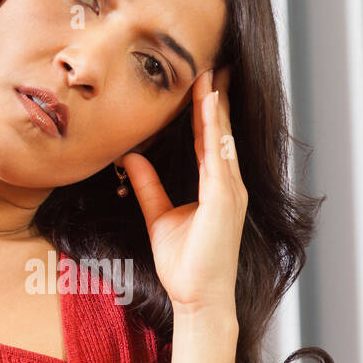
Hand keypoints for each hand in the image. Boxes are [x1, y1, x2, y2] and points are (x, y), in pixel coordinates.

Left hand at [120, 66, 247, 318]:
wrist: (198, 300)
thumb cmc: (184, 266)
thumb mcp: (159, 217)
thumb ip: (149, 186)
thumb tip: (132, 158)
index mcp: (215, 187)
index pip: (207, 139)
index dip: (203, 110)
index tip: (198, 81)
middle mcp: (228, 185)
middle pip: (220, 132)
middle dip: (216, 97)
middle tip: (212, 63)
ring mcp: (230, 191)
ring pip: (222, 137)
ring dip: (216, 104)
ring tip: (210, 73)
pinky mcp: (224, 200)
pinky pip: (218, 156)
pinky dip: (213, 129)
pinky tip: (208, 106)